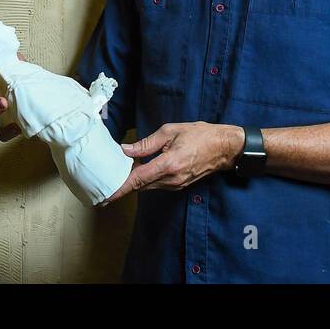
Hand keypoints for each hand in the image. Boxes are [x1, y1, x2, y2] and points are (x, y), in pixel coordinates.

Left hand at [100, 122, 244, 204]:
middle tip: (106, 179)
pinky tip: (138, 171)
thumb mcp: (171, 132)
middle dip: (123, 183)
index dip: (120, 188)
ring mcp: (176, 185)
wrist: (224, 148)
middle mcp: (171, 179)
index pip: (137, 179)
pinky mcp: (179, 185)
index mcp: (168, 164)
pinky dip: (146, 180)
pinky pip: (157, 184)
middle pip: (140, 185)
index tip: (105, 196)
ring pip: (147, 186)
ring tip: (119, 173)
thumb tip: (126, 150)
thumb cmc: (200, 135)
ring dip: (134, 181)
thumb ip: (147, 143)